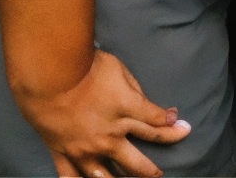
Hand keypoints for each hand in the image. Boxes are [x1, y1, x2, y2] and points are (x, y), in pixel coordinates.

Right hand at [18, 47, 191, 177]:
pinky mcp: (64, 155)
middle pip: (136, 162)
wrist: (51, 78)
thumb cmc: (88, 68)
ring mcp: (85, 150)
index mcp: (126, 113)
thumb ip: (134, 91)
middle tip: (160, 173)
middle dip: (151, 170)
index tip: (184, 129)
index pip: (157, 124)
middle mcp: (108, 137)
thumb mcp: (121, 71)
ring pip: (106, 176)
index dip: (174, 128)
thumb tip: (146, 105)